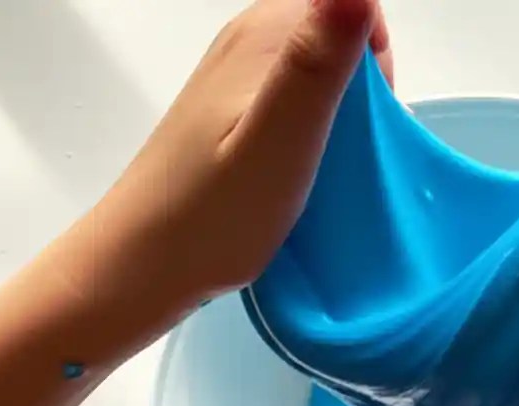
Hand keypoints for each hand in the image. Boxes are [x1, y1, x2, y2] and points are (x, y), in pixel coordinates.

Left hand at [60, 0, 392, 319]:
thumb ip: (318, 60)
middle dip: (362, 87)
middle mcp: (246, 42)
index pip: (353, 7)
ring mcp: (233, 76)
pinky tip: (301, 173)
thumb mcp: (281, 138)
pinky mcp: (228, 111)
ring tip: (327, 167)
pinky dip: (313, 129)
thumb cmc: (215, 213)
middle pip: (335, 35)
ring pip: (317, 69)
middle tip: (348, 151)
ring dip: (339, 113)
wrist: (144, 265)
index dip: (375, 55)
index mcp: (264, 36)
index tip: (370, 116)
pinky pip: (293, 98)